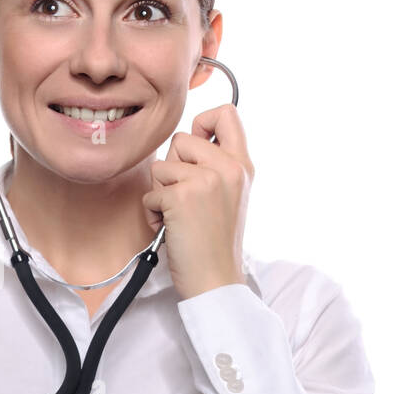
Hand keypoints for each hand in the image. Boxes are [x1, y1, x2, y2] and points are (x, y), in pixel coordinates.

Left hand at [142, 103, 252, 300]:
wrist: (215, 280)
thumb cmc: (214, 243)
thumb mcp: (229, 196)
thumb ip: (215, 165)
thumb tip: (183, 141)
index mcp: (242, 165)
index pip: (226, 113)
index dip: (202, 121)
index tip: (195, 146)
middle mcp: (229, 167)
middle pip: (181, 138)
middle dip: (173, 168)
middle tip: (186, 200)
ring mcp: (206, 179)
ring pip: (161, 165)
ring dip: (161, 192)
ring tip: (179, 217)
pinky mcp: (182, 195)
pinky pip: (150, 192)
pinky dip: (153, 212)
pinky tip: (172, 229)